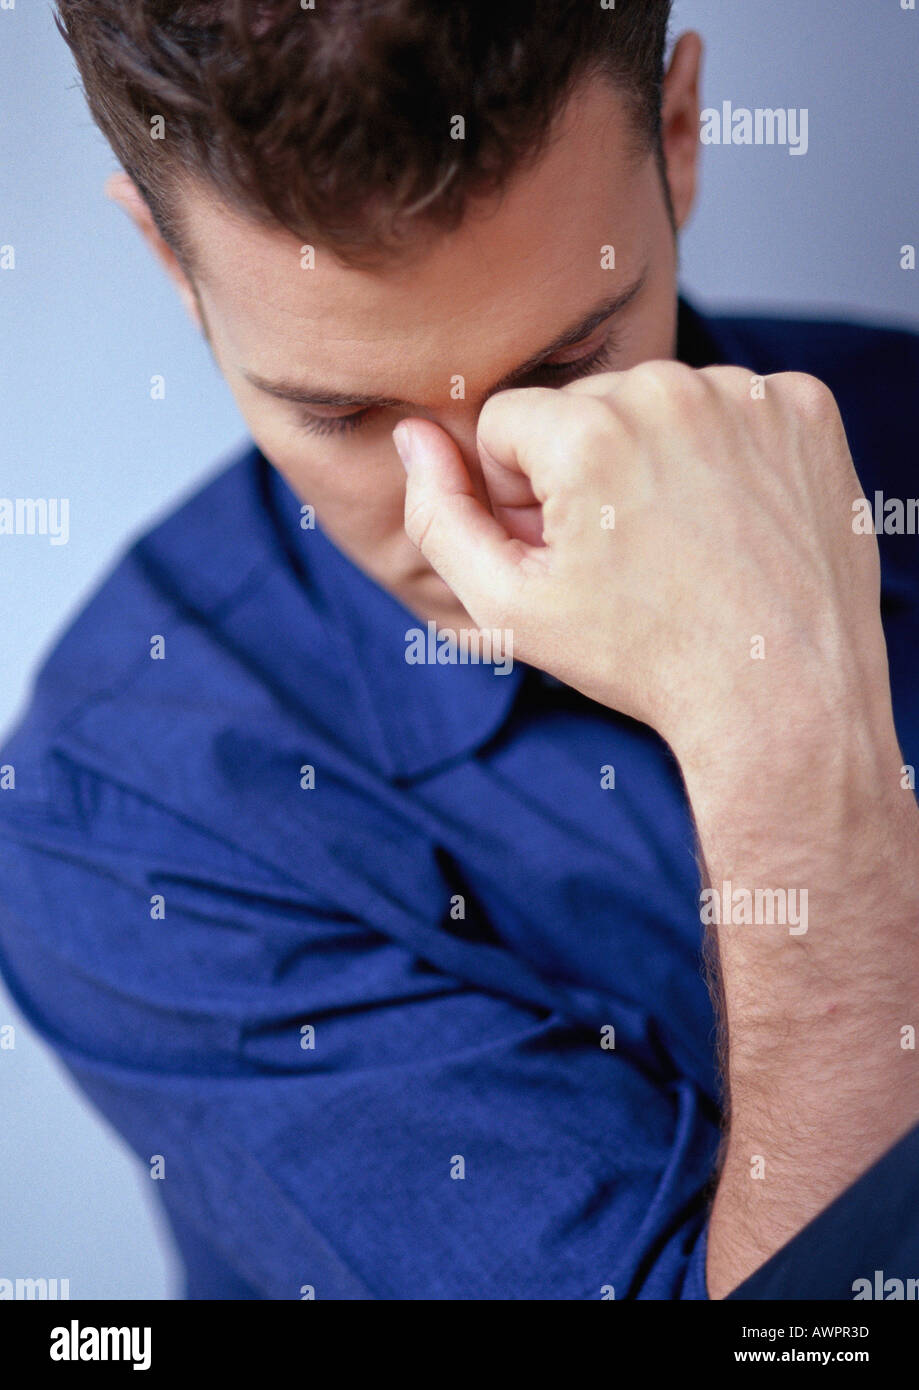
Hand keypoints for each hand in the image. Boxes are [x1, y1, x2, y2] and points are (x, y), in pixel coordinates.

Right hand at [395, 359, 886, 759]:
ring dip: (652, 456)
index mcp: (587, 432)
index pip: (506, 420)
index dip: (517, 492)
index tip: (560, 546)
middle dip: (583, 468)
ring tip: (678, 539)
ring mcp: (749, 395)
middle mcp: (669, 390)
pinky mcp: (805, 409)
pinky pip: (731, 404)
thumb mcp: (510, 608)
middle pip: (582, 406)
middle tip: (621, 552)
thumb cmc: (643, 660)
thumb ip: (440, 517)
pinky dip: (723, 450)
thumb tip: (412, 438)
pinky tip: (730, 517)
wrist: (780, 694)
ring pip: (656, 402)